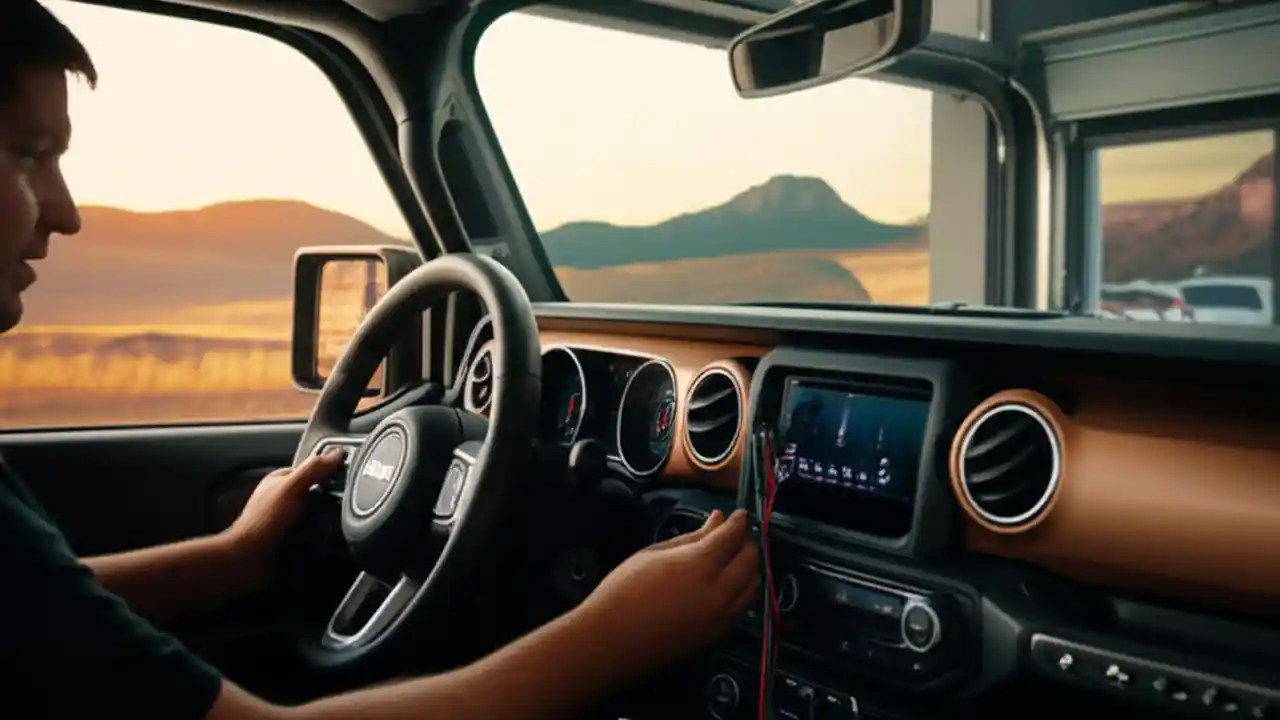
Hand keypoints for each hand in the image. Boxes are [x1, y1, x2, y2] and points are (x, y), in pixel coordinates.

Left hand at [224, 448, 345, 585]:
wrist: (249, 559)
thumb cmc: (264, 521)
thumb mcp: (292, 487)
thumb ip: (314, 469)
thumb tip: (337, 453)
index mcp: (279, 480)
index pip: (310, 468)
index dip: (328, 469)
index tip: (346, 473)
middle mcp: (281, 498)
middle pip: (315, 491)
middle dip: (329, 497)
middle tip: (345, 500)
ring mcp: (285, 520)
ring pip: (316, 514)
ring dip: (326, 518)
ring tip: (336, 520)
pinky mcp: (290, 540)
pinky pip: (314, 534)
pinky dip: (322, 535)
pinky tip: (327, 537)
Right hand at [575, 509, 759, 677]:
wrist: (611, 642)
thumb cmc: (624, 590)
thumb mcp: (655, 554)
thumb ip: (692, 537)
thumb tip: (717, 520)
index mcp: (701, 565)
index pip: (734, 536)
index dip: (739, 522)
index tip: (739, 514)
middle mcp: (720, 592)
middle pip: (751, 561)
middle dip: (747, 543)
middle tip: (736, 535)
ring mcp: (722, 618)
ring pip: (753, 587)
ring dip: (750, 568)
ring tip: (734, 559)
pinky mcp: (718, 637)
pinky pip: (742, 608)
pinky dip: (742, 592)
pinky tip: (727, 585)